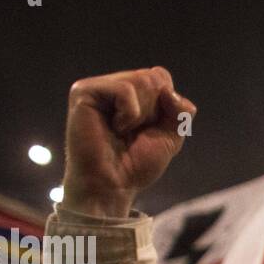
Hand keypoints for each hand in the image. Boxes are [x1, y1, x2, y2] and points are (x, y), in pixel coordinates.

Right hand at [61, 67, 196, 216]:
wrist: (111, 186)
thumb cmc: (135, 165)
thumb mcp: (170, 137)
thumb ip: (180, 111)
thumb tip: (169, 91)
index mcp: (130, 93)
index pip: (161, 77)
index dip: (167, 106)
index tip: (150, 130)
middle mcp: (112, 85)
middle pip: (154, 77)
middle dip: (154, 111)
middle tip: (132, 133)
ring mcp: (97, 87)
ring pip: (142, 80)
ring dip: (141, 115)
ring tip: (120, 131)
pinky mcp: (83, 92)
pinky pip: (124, 90)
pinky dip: (129, 114)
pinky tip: (113, 128)